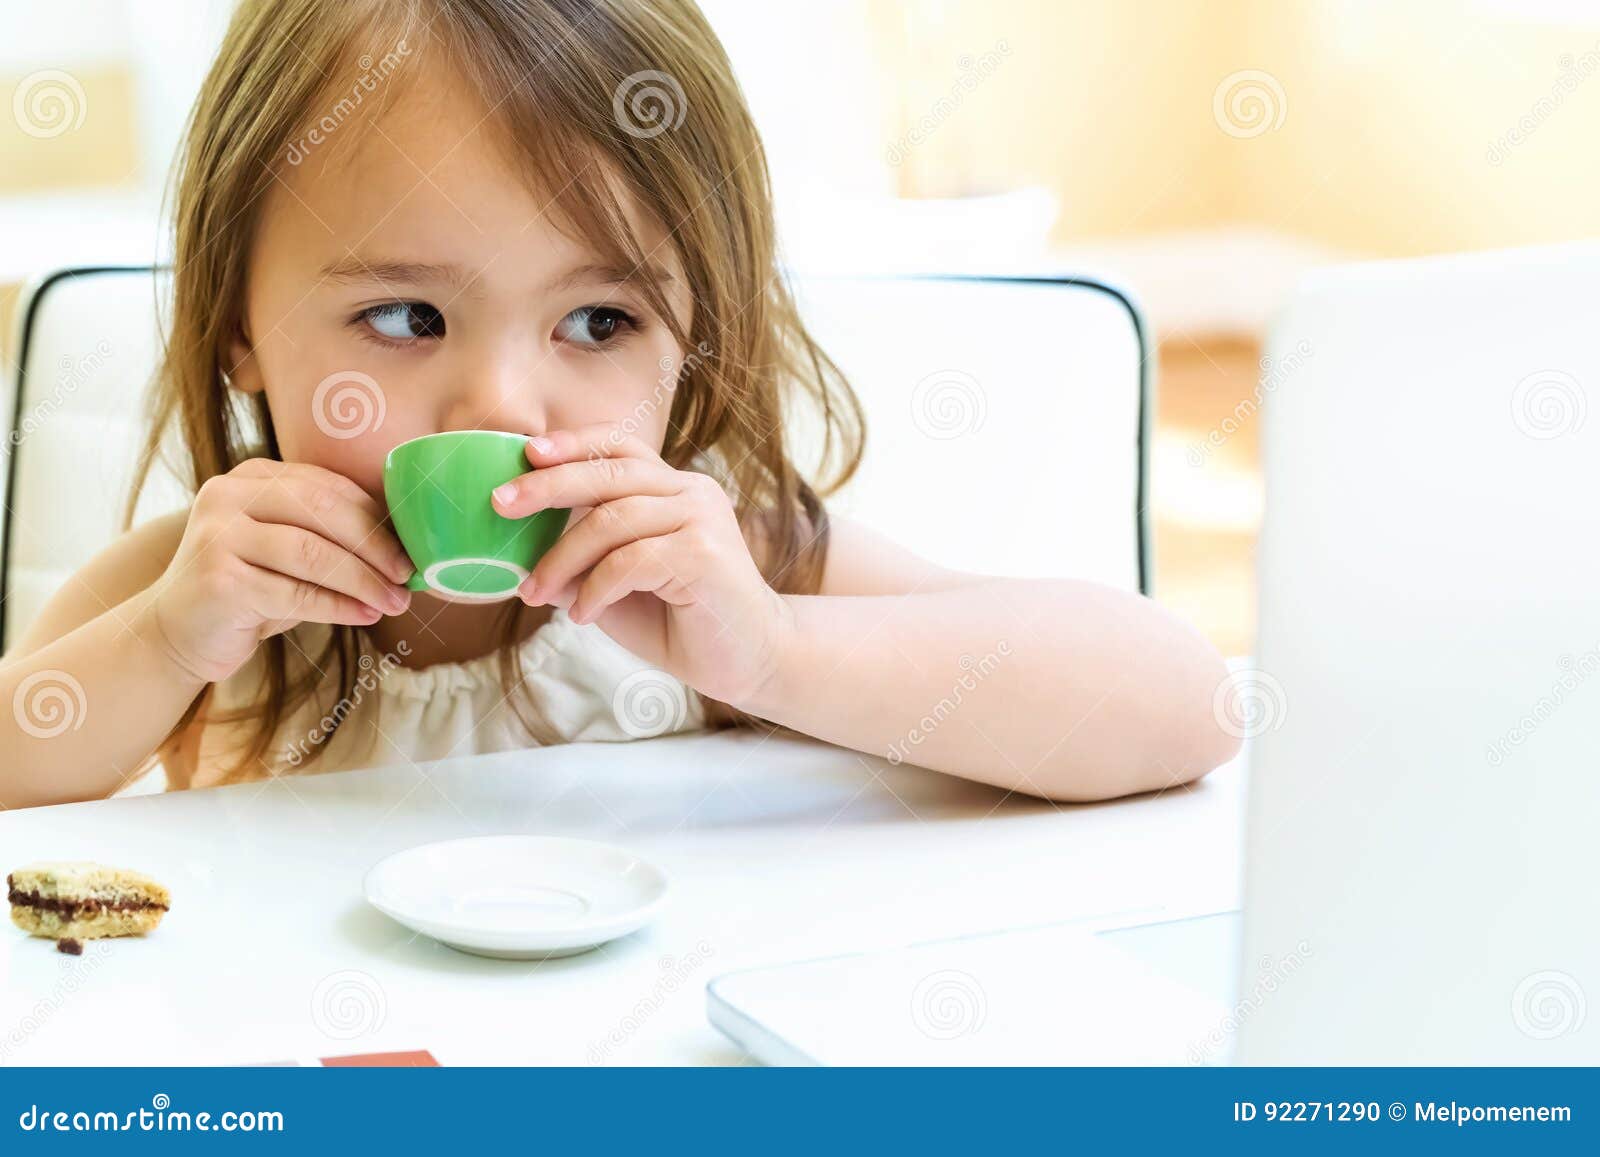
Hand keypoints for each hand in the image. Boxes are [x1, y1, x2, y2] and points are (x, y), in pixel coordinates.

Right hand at [145, 458, 414, 682]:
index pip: (330, 487)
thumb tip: (405, 547)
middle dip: (376, 546)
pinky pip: (296, 593)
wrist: (177, 633)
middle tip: (408, 575)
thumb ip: (330, 534)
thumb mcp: (289, 551)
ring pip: (313, 553)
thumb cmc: (250, 589)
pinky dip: (339, 606)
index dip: (377, 517)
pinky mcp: (218, 580)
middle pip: (325, 511)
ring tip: (395, 602)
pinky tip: (366, 615)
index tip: (411, 547)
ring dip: (364, 581)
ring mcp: (218, 535)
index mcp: (252, 476)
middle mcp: (229, 495)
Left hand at [491, 424, 792, 706]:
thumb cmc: (682, 621)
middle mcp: (692, 492)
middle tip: (499, 504)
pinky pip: (631, 560)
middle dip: (548, 485)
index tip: (526, 453)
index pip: (620, 446)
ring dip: (562, 557)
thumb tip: (520, 555)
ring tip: (535, 592)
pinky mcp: (705, 555)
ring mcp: (702, 519)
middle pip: (609, 471)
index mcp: (675, 488)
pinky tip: (582, 616)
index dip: (572, 444)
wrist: (747, 662)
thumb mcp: (619, 585)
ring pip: (612, 519)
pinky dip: (596, 588)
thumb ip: (583, 561)